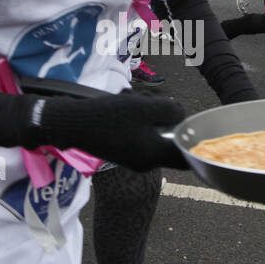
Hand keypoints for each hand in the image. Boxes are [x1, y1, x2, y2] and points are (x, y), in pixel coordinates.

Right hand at [39, 92, 187, 170]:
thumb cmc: (108, 116)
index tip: (187, 120)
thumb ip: (170, 111)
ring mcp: (132, 159)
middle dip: (165, 120)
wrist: (73, 124)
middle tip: (153, 102)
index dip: (191, 139)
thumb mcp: (143, 107)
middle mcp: (145, 163)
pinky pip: (139, 137)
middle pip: (168, 142)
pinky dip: (138, 122)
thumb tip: (182, 116)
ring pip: (153, 137)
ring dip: (149, 117)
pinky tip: (125, 106)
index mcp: (153, 155)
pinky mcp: (122, 153)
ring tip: (134, 100)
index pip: (186, 156)